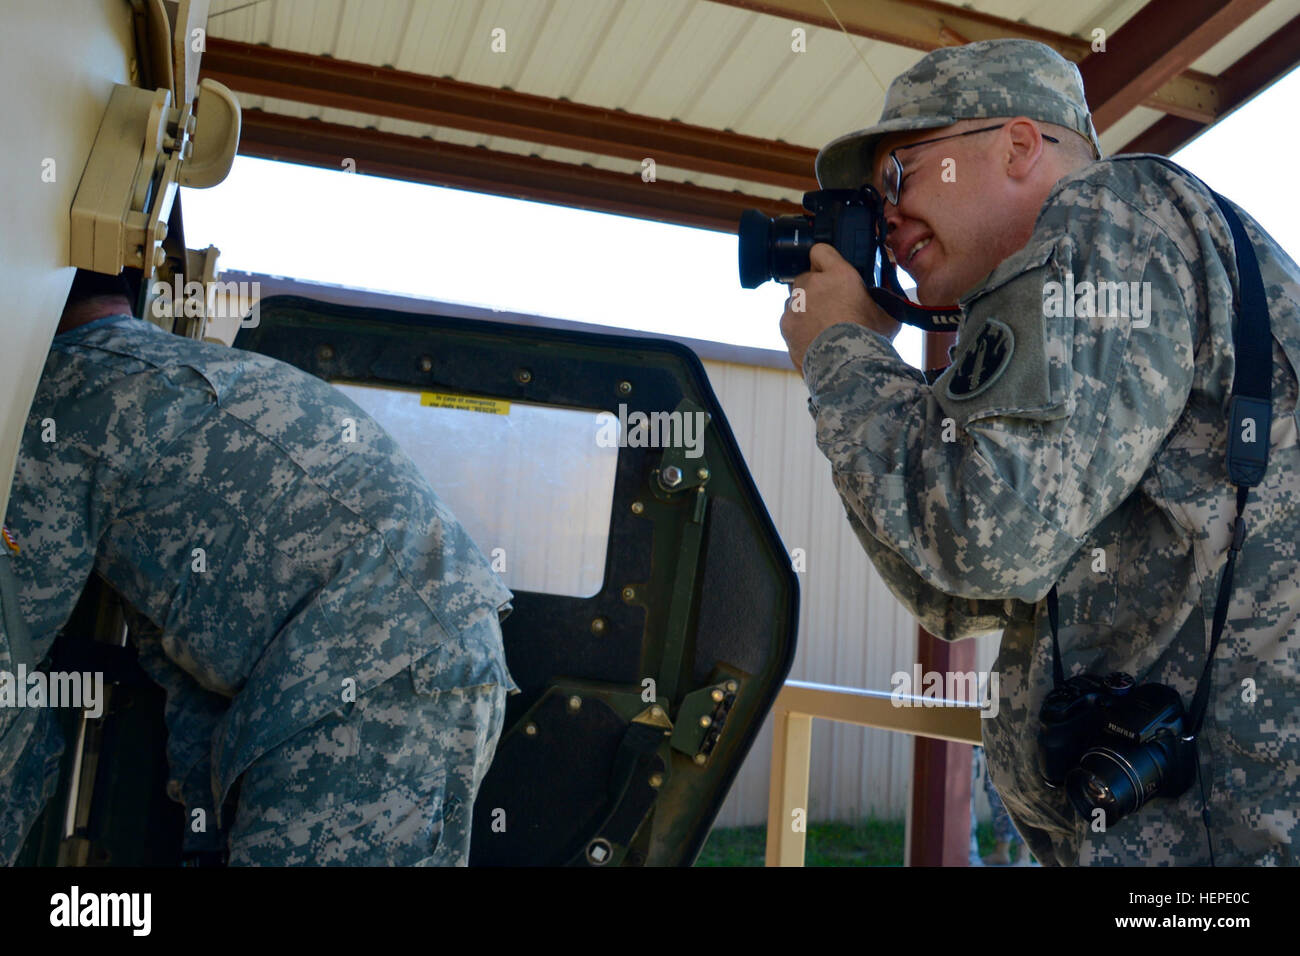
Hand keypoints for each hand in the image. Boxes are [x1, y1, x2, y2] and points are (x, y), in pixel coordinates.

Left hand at [780, 243, 900, 372]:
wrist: (847, 370)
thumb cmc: (870, 342)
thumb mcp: (888, 315)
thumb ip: (884, 299)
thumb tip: (891, 296)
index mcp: (839, 275)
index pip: (821, 251)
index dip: (825, 261)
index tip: (829, 271)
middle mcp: (812, 284)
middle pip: (806, 277)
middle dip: (815, 289)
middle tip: (830, 306)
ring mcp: (795, 305)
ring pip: (796, 299)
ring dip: (805, 308)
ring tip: (822, 328)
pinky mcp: (785, 325)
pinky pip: (789, 319)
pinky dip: (798, 327)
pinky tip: (813, 340)